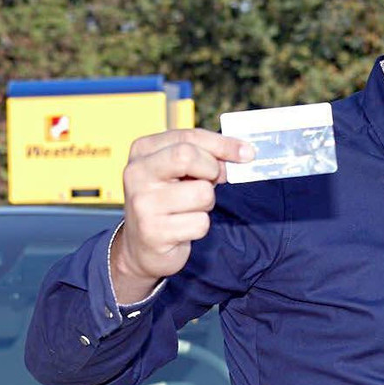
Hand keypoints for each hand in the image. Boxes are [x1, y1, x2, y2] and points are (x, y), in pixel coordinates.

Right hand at [111, 128, 253, 303]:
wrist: (141, 247)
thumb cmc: (167, 202)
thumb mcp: (179, 172)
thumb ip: (205, 157)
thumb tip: (241, 154)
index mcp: (143, 150)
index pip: (188, 137)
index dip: (223, 144)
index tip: (247, 152)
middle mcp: (136, 173)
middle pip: (187, 156)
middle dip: (211, 170)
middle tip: (211, 182)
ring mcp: (143, 203)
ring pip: (202, 193)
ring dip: (206, 204)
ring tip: (189, 209)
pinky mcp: (153, 232)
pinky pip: (200, 223)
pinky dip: (200, 226)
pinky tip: (183, 228)